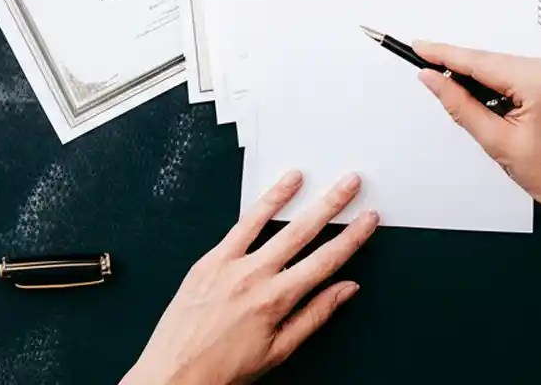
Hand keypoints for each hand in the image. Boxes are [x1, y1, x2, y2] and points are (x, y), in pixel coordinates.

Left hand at [123, 171, 378, 384]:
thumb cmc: (223, 369)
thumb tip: (346, 289)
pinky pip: (238, 227)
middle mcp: (254, 277)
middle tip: (349, 184)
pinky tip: (271, 194)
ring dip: (290, 195)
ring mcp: (228, 265)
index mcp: (275, 301)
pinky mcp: (208, 261)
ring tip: (308, 175)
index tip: (367, 220)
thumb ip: (316, 314)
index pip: (325, 261)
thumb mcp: (279, 350)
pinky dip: (257, 208)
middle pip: (302, 232)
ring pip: (268, 222)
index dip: (351, 238)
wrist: (173, 376)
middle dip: (331, 204)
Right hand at [414, 42, 540, 216]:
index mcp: (540, 84)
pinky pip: (519, 71)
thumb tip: (433, 79)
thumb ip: (460, 105)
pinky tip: (492, 102)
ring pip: (504, 65)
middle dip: (460, 69)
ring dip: (481, 79)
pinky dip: (500, 82)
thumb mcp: (497, 142)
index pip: (480, 62)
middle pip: (491, 61)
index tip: (419, 48)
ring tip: (469, 105)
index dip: (445, 54)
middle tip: (430, 75)